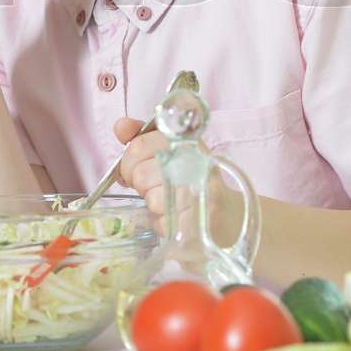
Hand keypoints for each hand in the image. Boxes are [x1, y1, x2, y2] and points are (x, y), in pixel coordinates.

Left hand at [115, 117, 242, 242]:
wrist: (229, 216)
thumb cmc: (194, 181)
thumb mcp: (172, 152)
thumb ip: (143, 138)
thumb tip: (121, 126)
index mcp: (187, 141)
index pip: (138, 146)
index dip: (128, 162)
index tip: (136, 169)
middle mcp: (197, 163)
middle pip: (140, 174)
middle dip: (140, 185)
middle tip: (154, 188)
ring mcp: (201, 194)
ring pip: (151, 200)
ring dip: (153, 206)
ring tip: (169, 202)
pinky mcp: (200, 221)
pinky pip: (162, 223)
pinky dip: (163, 223)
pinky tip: (176, 217)